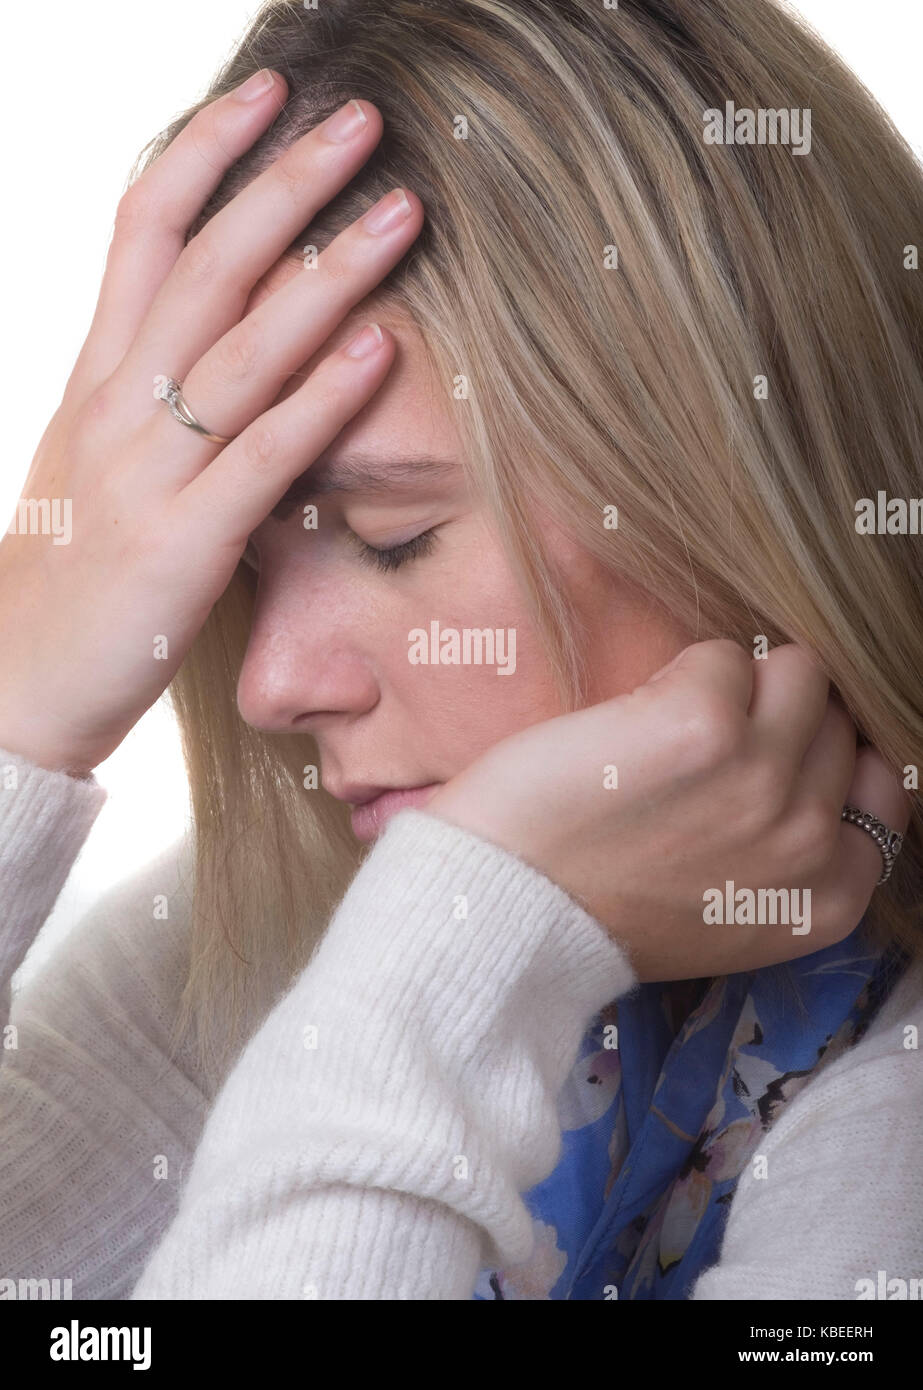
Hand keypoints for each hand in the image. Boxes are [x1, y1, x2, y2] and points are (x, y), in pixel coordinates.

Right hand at [0, 77, 421, 776]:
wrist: (22, 678)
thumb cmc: (75, 569)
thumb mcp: (99, 455)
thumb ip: (150, 389)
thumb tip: (221, 333)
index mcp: (97, 376)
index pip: (144, 232)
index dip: (204, 153)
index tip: (268, 93)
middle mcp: (117, 406)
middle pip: (204, 267)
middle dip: (283, 184)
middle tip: (362, 122)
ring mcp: (148, 472)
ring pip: (240, 349)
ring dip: (325, 275)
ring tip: (396, 212)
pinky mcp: (184, 543)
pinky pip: (261, 457)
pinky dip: (320, 401)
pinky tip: (376, 351)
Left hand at [424, 640, 911, 980]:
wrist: (507, 910)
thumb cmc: (605, 903)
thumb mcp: (735, 911)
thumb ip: (792, 852)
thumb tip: (833, 756)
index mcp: (829, 896)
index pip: (883, 787)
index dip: (824, 759)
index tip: (767, 761)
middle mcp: (811, 840)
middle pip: (836, 720)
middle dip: (775, 720)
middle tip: (699, 754)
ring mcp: (764, 778)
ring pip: (799, 670)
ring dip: (738, 684)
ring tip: (669, 729)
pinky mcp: (703, 724)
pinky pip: (723, 654)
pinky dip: (678, 674)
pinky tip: (632, 723)